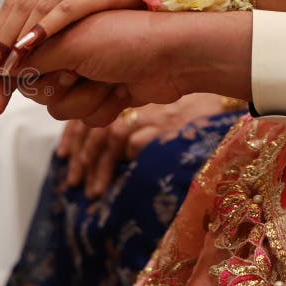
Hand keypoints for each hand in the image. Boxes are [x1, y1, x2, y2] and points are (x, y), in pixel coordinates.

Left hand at [0, 0, 140, 110]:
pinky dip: (44, 28)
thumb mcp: (75, 34)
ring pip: (36, 6)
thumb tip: (4, 71)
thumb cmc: (122, 33)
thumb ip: (42, 43)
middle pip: (19, 6)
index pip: (12, 5)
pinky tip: (28, 45)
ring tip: (5, 67)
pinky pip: (66, 7)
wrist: (171, 31)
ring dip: (16, 39)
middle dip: (1, 46)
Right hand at [0, 10, 252, 123]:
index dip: (1, 77)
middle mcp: (64, 42)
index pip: (11, 50)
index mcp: (53, 18)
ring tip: (108, 80)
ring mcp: (82, 67)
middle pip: (30, 82)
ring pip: (55, 104)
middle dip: (55, 86)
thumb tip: (4, 71)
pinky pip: (80, 114)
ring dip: (84, 97)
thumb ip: (33, 55)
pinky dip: (101, 106)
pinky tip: (121, 92)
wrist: (181, 56)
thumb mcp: (72, 41)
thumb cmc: (128, 36)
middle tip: (73, 75)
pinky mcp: (99, 90)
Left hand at [58, 93, 233, 198]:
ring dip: (100, 168)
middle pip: (96, 128)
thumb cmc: (187, 108)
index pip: (88, 112)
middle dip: (81, 158)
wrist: (223, 97)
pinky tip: (123, 175)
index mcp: (123, 92)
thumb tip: (91, 147)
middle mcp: (134, 102)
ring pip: (112, 137)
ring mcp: (150, 113)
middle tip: (73, 183)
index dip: (72, 136)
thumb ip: (122, 115)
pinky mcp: (166, 126)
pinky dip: (126, 158)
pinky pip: (137, 143)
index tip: (62, 156)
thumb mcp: (149, 107)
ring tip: (93, 192)